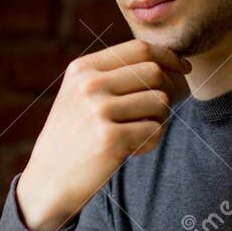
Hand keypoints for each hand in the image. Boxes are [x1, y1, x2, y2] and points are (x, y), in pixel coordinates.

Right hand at [15, 39, 190, 230]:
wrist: (47, 182)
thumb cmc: (73, 139)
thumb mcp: (80, 96)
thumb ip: (113, 75)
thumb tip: (166, 61)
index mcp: (82, 69)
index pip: (139, 48)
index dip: (169, 56)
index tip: (184, 68)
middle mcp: (89, 85)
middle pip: (154, 73)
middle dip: (167, 92)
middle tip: (156, 113)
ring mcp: (99, 110)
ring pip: (160, 102)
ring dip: (158, 120)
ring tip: (136, 134)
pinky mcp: (110, 138)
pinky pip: (155, 131)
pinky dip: (150, 143)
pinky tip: (129, 151)